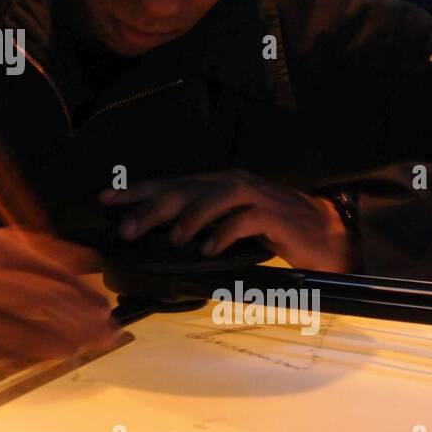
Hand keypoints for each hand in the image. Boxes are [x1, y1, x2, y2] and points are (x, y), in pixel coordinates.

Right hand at [0, 227, 119, 361]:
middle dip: (78, 319)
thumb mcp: (4, 245)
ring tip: (83, 346)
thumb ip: (47, 253)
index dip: (82, 293)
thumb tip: (93, 264)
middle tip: (104, 333)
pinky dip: (29, 353)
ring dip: (58, 340)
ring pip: (19, 327)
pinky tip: (53, 353)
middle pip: (39, 299)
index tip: (105, 309)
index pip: (48, 271)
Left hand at [99, 169, 357, 272]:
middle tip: (125, 228)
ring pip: (213, 197)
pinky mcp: (274, 214)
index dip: (136, 191)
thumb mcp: (230, 226)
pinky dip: (224, 233)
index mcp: (216, 185)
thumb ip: (200, 226)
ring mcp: (254, 195)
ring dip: (189, 218)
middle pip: (184, 188)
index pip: (169, 184)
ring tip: (171, 239)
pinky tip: (209, 249)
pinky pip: (244, 220)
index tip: (103, 201)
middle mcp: (231, 183)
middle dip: (151, 207)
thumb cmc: (274, 231)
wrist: (328, 234)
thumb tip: (157, 238)